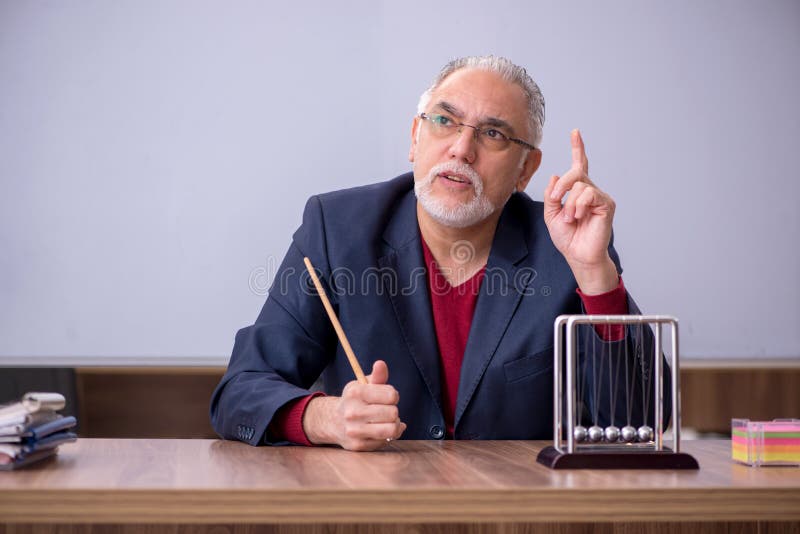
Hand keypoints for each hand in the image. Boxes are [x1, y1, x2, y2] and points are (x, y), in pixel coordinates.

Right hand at [303, 360, 405, 450]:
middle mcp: (353, 412)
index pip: (391, 395)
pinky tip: (380, 430)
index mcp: (355, 393)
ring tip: (388, 421)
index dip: (393, 396)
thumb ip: (377, 376)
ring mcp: (354, 431)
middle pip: (393, 413)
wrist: (333, 421)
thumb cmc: (354, 400)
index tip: (388, 397)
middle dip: (393, 411)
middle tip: (386, 410)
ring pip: (391, 429)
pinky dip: (388, 436)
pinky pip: (385, 441)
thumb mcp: (363, 385)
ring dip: (394, 425)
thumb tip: (381, 363)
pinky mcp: (358, 445)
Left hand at [543, 129, 618, 293]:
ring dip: (569, 202)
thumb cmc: (567, 237)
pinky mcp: (606, 205)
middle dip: (563, 184)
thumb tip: (555, 176)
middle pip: (576, 172)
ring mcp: (599, 197)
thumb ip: (552, 195)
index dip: (578, 148)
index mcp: (577, 192)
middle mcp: (590, 191)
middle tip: (556, 198)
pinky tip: (577, 216)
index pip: (579, 166)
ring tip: (569, 218)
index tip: (575, 132)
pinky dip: (579, 205)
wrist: (578, 255)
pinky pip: (590, 194)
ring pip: (580, 185)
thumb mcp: (550, 215)